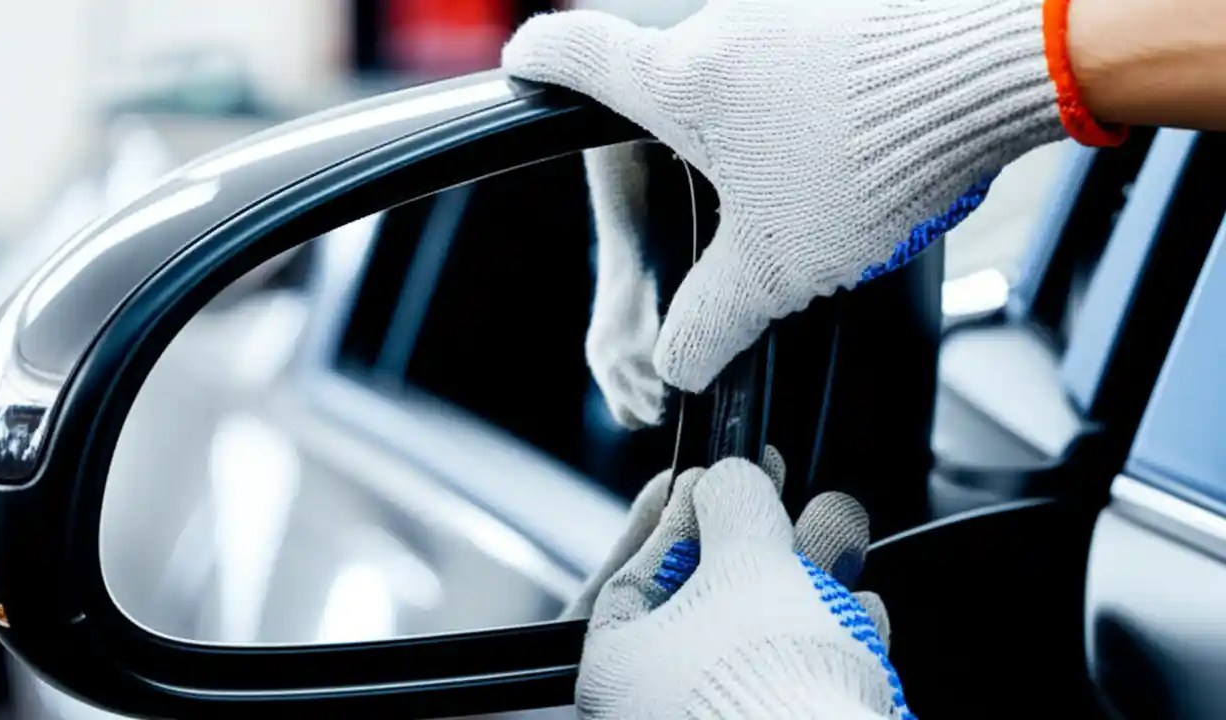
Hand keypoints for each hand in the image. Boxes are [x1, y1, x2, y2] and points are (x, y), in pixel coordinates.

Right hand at [506, 0, 1064, 394]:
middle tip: (704, 192)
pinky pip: (796, 61)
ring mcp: (784, 14)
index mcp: (679, 82)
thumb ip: (710, 322)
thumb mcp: (774, 269)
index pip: (575, 53)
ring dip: (748, 128)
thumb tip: (679, 359)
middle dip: (668, 131)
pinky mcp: (839, 19)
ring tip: (798, 191)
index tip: (523, 64)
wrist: (992, 75)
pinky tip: (842, 157)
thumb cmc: (872, 155)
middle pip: (663, 75)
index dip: (539, 61)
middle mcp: (722, 31)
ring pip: (735, 72)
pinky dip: (800, 109)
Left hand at [568, 454, 903, 718]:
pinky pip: (808, 679)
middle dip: (762, 534)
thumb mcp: (743, 563)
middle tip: (788, 483)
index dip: (685, 516)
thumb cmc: (758, 682)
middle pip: (713, 599)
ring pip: (769, 636)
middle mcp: (661, 704)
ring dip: (811, 575)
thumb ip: (733, 507)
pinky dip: (837, 639)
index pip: (643, 574)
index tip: (720, 476)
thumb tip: (731, 477)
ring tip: (842, 528)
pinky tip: (863, 609)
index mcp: (617, 666)